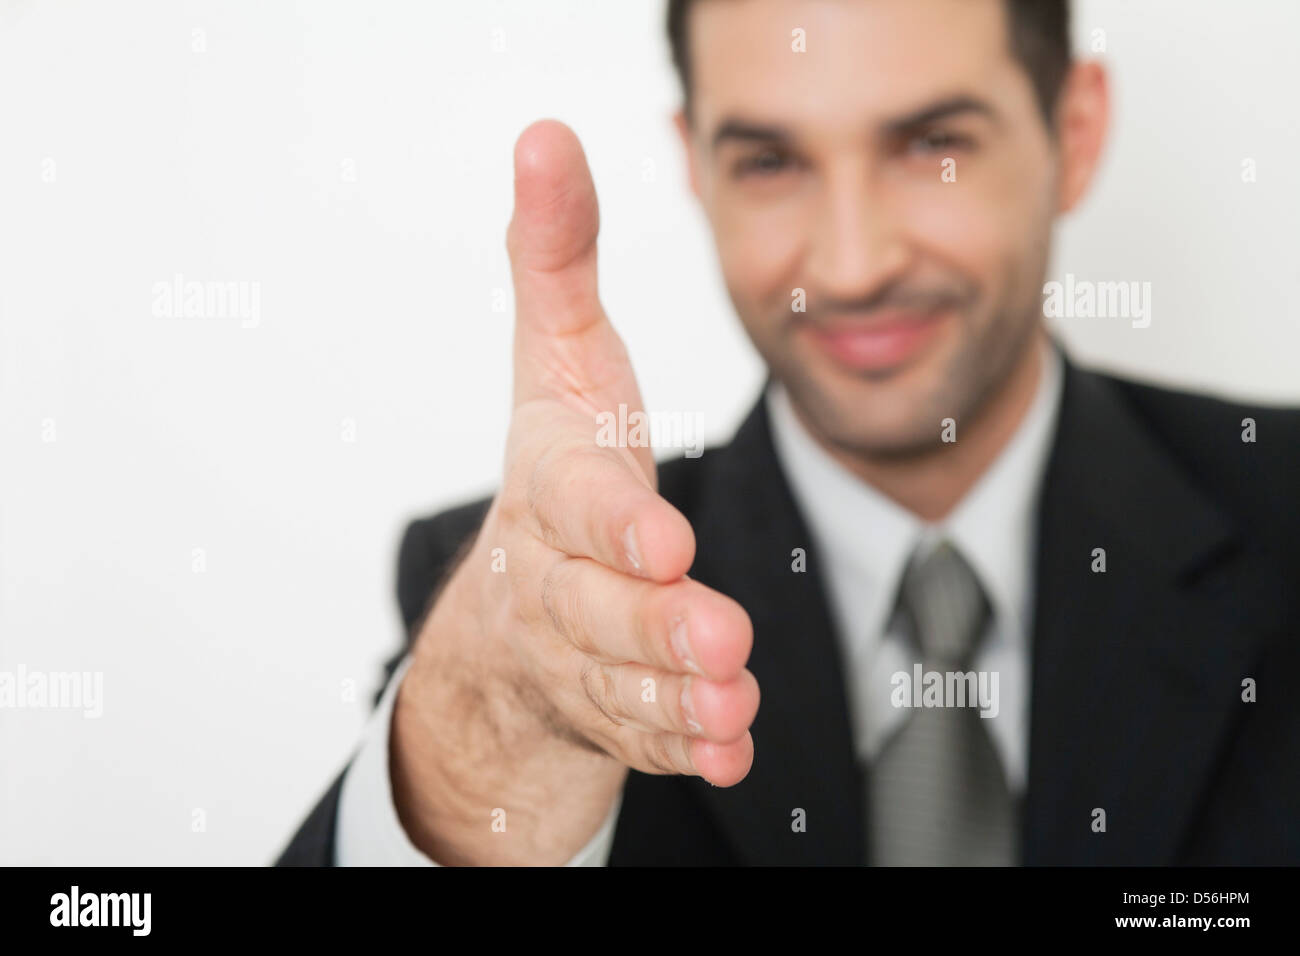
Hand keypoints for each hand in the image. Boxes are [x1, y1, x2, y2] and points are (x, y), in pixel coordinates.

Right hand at [391, 120, 757, 864]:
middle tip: (720, 640)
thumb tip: (546, 135)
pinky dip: (681, 745)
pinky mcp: (608, 707)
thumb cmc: (555, 469)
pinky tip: (729, 750)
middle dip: (654, 624)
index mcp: (548, 486)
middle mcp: (552, 576)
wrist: (507, 604)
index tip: (665, 540)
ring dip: (674, 697)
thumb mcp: (558, 361)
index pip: (573, 502)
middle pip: (596, 605)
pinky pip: (639, 734)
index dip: (614, 523)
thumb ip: (557, 258)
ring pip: (620, 681)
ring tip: (731, 706)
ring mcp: (578, 651)